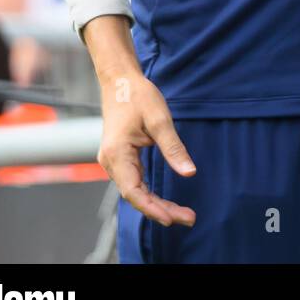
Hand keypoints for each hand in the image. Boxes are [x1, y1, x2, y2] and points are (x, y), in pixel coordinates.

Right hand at [97, 70, 196, 226]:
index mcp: (117, 154)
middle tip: (188, 218)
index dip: (153, 208)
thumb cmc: (138, 96)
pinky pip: (133, 181)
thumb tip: (190, 173)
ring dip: (155, 203)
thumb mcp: (160, 120)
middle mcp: (110, 161)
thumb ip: (174, 148)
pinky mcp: (119, 157)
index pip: (134, 191)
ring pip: (134, 190)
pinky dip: (148, 192)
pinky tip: (164, 201)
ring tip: (181, 213)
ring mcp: (113, 160)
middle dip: (160, 209)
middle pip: (135, 195)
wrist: (119, 80)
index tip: (173, 218)